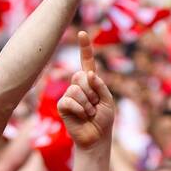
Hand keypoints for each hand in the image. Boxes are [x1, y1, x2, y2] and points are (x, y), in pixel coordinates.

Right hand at [57, 31, 115, 148]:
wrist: (96, 137)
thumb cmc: (103, 119)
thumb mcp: (108, 100)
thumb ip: (100, 85)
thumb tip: (87, 74)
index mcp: (91, 81)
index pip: (87, 61)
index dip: (85, 47)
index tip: (83, 33)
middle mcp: (78, 85)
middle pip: (80, 76)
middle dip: (92, 91)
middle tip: (95, 105)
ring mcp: (69, 95)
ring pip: (76, 89)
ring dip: (88, 104)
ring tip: (89, 113)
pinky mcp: (62, 105)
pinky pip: (70, 100)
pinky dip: (80, 109)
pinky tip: (82, 116)